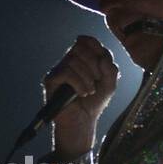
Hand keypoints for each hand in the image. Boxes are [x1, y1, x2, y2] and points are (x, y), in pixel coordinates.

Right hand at [44, 35, 118, 157]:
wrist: (83, 122)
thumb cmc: (94, 102)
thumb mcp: (109, 84)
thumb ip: (111, 69)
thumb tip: (103, 59)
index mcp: (81, 58)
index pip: (87, 41)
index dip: (97, 48)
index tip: (103, 65)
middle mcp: (68, 61)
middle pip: (80, 48)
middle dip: (94, 64)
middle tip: (97, 81)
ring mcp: (58, 69)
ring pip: (73, 61)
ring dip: (87, 78)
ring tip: (89, 91)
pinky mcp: (51, 80)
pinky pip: (66, 72)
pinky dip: (78, 83)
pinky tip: (82, 94)